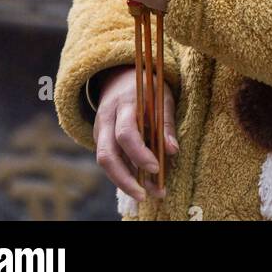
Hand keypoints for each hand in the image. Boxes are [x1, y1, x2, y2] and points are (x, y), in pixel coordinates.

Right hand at [93, 65, 177, 200]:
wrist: (120, 75)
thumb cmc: (147, 87)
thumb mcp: (161, 96)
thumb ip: (166, 123)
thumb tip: (173, 151)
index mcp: (124, 102)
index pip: (126, 133)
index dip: (140, 154)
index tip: (157, 169)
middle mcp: (106, 117)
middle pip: (107, 155)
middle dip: (125, 179)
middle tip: (145, 195)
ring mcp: (99, 129)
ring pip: (104, 161)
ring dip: (124, 182)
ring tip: (147, 195)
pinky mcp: (99, 138)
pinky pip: (109, 160)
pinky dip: (123, 173)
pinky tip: (140, 183)